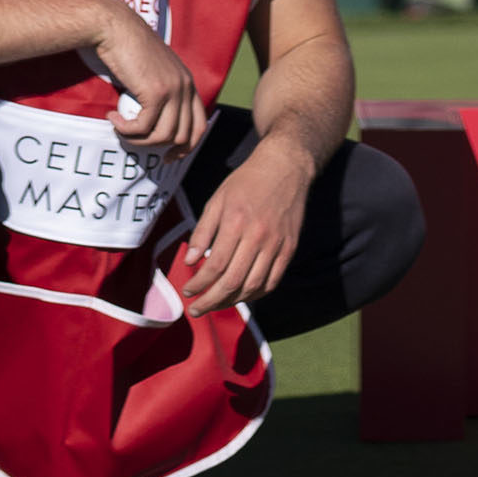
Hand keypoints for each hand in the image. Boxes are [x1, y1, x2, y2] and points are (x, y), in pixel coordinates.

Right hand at [87, 0, 205, 153]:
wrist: (115, 28)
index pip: (199, 124)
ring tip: (121, 129)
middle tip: (136, 145)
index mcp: (187, 82)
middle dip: (161, 149)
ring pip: (165, 135)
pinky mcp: (156, 91)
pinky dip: (127, 130)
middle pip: (185, 135)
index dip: (186, 146)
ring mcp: (174, 89)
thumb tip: (151, 125)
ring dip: (139, 140)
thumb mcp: (149, 73)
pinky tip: (113, 118)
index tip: (167, 156)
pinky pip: (144, 127)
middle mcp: (186, 86)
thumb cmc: (126, 50)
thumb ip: (157, 94)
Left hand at [182, 133, 312, 316]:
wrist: (286, 167)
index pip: (214, 266)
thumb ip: (202, 231)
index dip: (198, 284)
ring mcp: (276, 244)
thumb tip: (190, 262)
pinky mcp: (289, 247)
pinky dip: (256, 294)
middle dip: (210, 301)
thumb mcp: (217, 200)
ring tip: (216, 304)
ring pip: (253, 286)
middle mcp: (258, 236)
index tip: (187, 291)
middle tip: (196, 309)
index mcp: (236, 223)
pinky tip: (242, 295)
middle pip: (232, 282)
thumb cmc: (247, 182)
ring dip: (231, 301)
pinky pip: (273, 280)